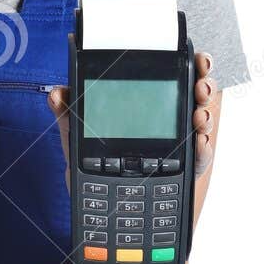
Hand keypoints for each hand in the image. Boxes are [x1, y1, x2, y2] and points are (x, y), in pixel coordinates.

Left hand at [46, 50, 217, 193]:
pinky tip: (200, 143)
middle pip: (196, 95)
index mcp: (149, 103)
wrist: (101, 204)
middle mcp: (170, 120)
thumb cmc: (94, 164)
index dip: (190, 64)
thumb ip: (68, 112)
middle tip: (201, 87)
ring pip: (202, 123)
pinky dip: (204, 149)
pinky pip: (200, 158)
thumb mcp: (78, 134)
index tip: (197, 59)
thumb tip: (57, 93)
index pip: (173, 76)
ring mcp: (180, 144)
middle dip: (205, 86)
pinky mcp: (185, 171)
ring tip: (199, 116)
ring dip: (205, 115)